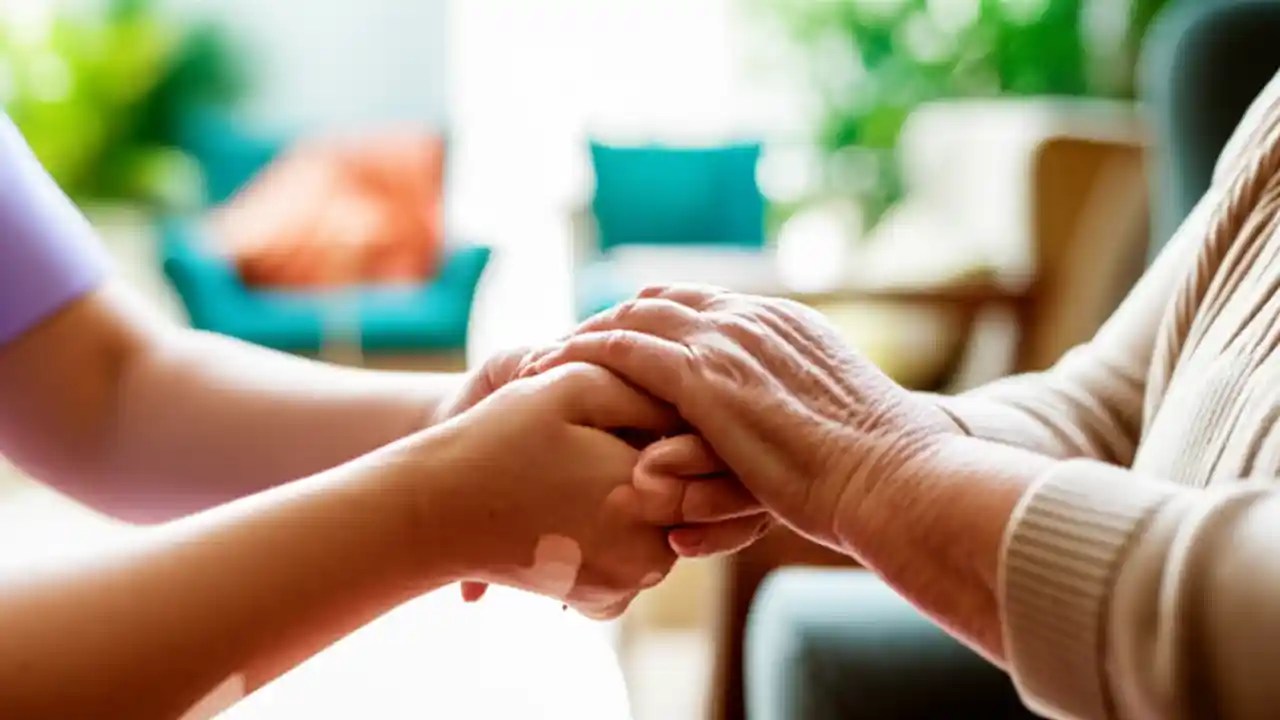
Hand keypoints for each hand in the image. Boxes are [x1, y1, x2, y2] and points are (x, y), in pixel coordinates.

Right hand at [436, 344, 766, 600]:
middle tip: (620, 435)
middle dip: (674, 462)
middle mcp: (646, 557)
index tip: (664, 403)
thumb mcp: (572, 386)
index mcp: (644, 497)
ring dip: (648, 496)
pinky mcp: (605, 602)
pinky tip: (583, 503)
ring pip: (667, 527)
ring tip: (594, 466)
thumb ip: (646, 391)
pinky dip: (622, 530)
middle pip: (694, 496)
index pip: (708, 455)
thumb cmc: (499, 438)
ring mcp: (626, 586)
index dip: (693, 423)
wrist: (434, 510)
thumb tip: (696, 403)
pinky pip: (638, 557)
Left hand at [524, 285, 961, 553]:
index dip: (653, 319)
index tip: (622, 339)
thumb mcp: (831, 419)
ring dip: (586, 335)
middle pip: (658, 300)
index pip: (698, 303)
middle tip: (569, 346)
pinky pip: (623, 351)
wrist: (893, 477)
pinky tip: (553, 372)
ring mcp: (726, 342)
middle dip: (611, 319)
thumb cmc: (874, 469)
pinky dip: (583, 356)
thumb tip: (776, 425)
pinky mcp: (703, 378)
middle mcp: (749, 318)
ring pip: (632, 318)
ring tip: (546, 357)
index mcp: (781, 321)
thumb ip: (792, 406)